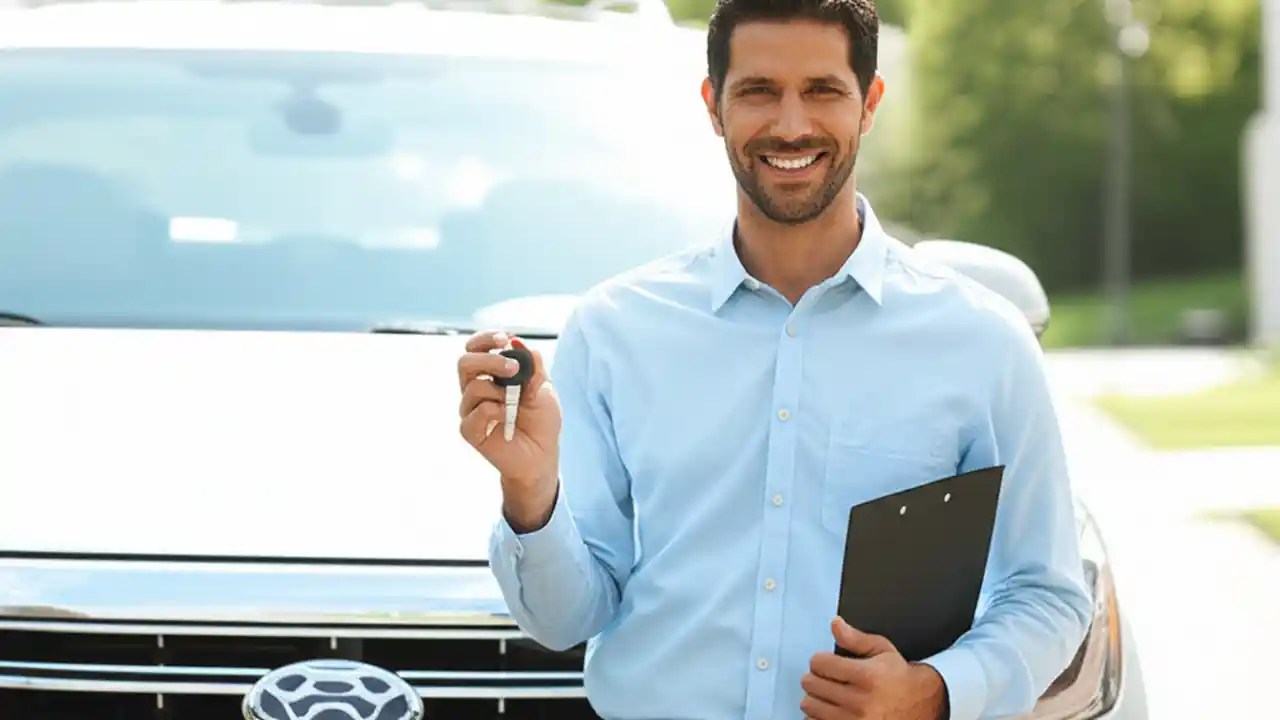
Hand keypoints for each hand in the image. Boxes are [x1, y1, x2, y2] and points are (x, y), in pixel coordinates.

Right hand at [457, 330, 560, 530]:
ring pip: (472, 386)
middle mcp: (476, 389)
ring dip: (499, 390)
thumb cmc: (541, 421)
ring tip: (516, 402)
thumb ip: (532, 365)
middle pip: (465, 362)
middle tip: (512, 367)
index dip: (484, 339)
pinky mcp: (470, 430)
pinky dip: (495, 410)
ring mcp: (471, 410)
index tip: (503, 338)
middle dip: (489, 359)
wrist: (542, 455)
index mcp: (490, 375)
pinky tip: (508, 417)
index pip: (475, 349)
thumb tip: (517, 341)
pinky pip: (476, 412)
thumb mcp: (544, 388)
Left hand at [801, 618, 946, 719]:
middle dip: (817, 677)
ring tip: (830, 695)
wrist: (920, 707)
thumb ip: (855, 638)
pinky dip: (819, 716)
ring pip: (810, 705)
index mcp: (867, 676)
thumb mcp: (882, 651)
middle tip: (829, 678)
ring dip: (816, 698)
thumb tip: (835, 624)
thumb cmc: (900, 679)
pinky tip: (832, 710)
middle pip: (811, 684)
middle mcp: (860, 702)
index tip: (827, 663)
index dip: (821, 660)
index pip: (819, 663)